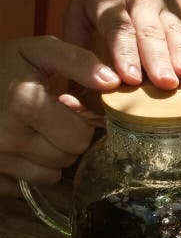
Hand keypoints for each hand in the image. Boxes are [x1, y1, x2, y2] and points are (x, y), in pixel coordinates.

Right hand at [0, 37, 119, 196]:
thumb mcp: (35, 50)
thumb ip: (76, 61)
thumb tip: (113, 81)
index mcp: (24, 104)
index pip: (81, 136)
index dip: (82, 123)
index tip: (71, 111)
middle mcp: (7, 137)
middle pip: (68, 157)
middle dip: (68, 140)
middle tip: (53, 121)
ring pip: (50, 175)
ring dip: (50, 157)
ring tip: (36, 133)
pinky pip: (24, 186)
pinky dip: (27, 171)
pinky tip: (19, 148)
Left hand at [64, 0, 180, 89]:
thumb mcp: (81, 7)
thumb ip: (77, 42)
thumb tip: (76, 88)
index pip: (117, 27)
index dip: (125, 52)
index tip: (130, 78)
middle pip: (149, 32)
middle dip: (158, 58)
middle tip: (165, 83)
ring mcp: (163, 4)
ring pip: (174, 30)